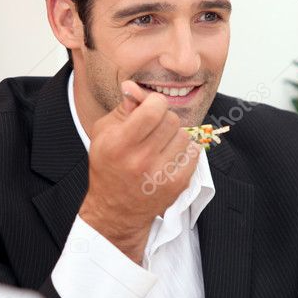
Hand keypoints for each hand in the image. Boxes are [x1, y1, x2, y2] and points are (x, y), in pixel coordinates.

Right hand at [79, 80, 200, 262]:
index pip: (154, 108)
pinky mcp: (176, 185)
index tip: (150, 109)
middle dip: (164, 119)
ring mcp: (160, 174)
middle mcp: (139, 159)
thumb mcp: (104, 134)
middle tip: (155, 129)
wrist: (115, 210)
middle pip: (172, 119)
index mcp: (119, 143)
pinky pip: (194, 154)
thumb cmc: (108, 167)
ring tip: (161, 146)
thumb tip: (134, 86)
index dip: (155, 102)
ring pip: (184, 135)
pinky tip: (170, 157)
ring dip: (174, 136)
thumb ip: (124, 108)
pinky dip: (184, 152)